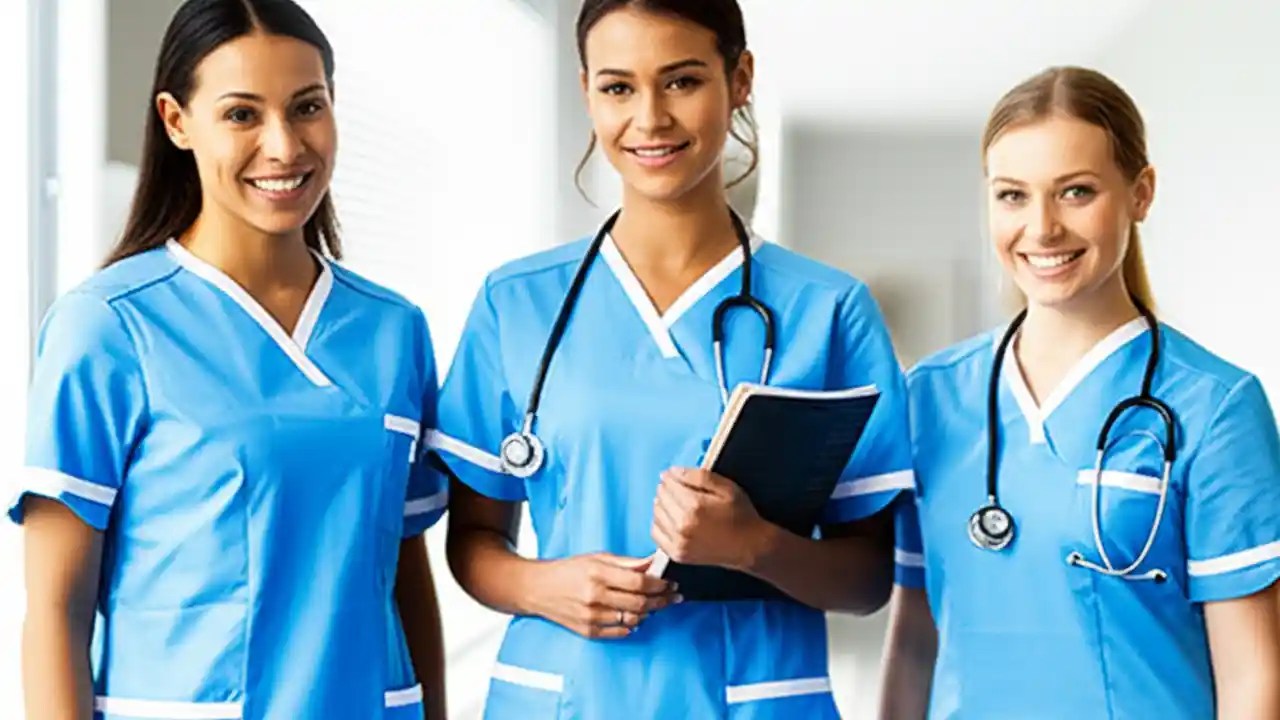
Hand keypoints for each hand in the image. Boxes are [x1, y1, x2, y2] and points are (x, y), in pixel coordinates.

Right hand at [532, 553, 680, 638]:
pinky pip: (618, 631)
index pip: (639, 581)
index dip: (659, 584)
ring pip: (632, 619)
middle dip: (661, 600)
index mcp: (598, 573)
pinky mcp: (587, 630)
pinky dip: (632, 625)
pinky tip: (637, 617)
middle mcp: (594, 596)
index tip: (670, 583)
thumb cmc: (568, 570)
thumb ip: (626, 562)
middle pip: (639, 603)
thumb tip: (653, 562)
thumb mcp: (596, 558)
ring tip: (655, 606)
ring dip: (649, 613)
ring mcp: (591, 616)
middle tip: (673, 597)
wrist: (537, 589)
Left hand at [651, 467, 765, 570]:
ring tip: (678, 504)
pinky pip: (656, 532)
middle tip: (681, 490)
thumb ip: (698, 476)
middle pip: (660, 497)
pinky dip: (660, 522)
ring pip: (656, 513)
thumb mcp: (726, 487)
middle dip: (667, 489)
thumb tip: (671, 472)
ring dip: (663, 505)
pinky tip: (673, 519)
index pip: (668, 483)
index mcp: (695, 506)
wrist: (749, 546)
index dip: (672, 477)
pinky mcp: (677, 554)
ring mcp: (678, 542)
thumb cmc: (740, 515)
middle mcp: (683, 525)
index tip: (678, 478)